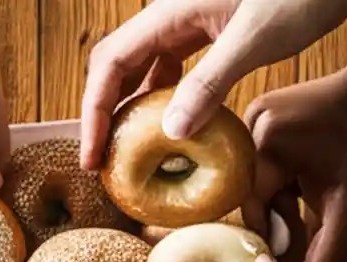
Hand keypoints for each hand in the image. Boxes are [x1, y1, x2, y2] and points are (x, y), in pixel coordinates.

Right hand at [81, 0, 346, 167]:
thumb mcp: (254, 39)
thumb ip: (210, 83)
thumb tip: (170, 132)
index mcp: (170, 12)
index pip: (110, 63)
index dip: (94, 112)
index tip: (92, 156)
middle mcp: (172, 15)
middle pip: (119, 66)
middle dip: (106, 114)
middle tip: (106, 162)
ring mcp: (191, 22)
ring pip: (146, 68)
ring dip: (135, 109)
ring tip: (133, 153)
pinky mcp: (213, 30)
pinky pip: (175, 68)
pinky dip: (168, 100)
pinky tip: (177, 128)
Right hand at [244, 68, 346, 261]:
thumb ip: (324, 257)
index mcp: (269, 144)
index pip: (251, 204)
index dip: (267, 233)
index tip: (283, 251)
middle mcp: (250, 126)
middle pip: (247, 191)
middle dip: (272, 215)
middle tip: (297, 229)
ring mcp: (249, 117)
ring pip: (249, 178)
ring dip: (274, 198)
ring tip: (302, 204)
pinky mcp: (254, 115)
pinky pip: (253, 161)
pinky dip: (273, 179)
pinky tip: (298, 184)